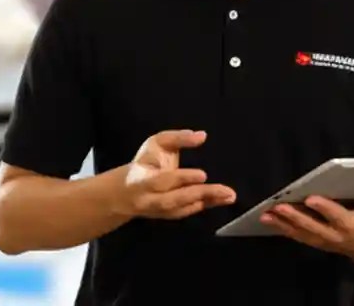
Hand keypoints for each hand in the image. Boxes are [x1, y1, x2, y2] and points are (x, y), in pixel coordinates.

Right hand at [117, 129, 236, 219]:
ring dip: (206, 203)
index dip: (181, 178)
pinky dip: (203, 206)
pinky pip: (186, 212)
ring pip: (181, 209)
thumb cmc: (144, 163)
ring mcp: (158, 211)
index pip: (162, 180)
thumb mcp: (156, 144)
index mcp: (142, 178)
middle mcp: (148, 199)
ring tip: (228, 196)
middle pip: (174, 199)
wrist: (124, 193)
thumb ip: (177, 138)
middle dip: (200, 194)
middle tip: (227, 191)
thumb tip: (202, 136)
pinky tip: (220, 200)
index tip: (203, 175)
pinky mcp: (168, 216)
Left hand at [261, 183, 353, 262]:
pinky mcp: (317, 242)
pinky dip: (283, 230)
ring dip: (282, 224)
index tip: (311, 198)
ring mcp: (325, 241)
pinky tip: (269, 221)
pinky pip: (299, 237)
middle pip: (313, 226)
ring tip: (265, 215)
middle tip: (278, 206)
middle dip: (295, 217)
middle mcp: (336, 235)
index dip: (324, 208)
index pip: (337, 216)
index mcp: (353, 226)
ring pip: (301, 233)